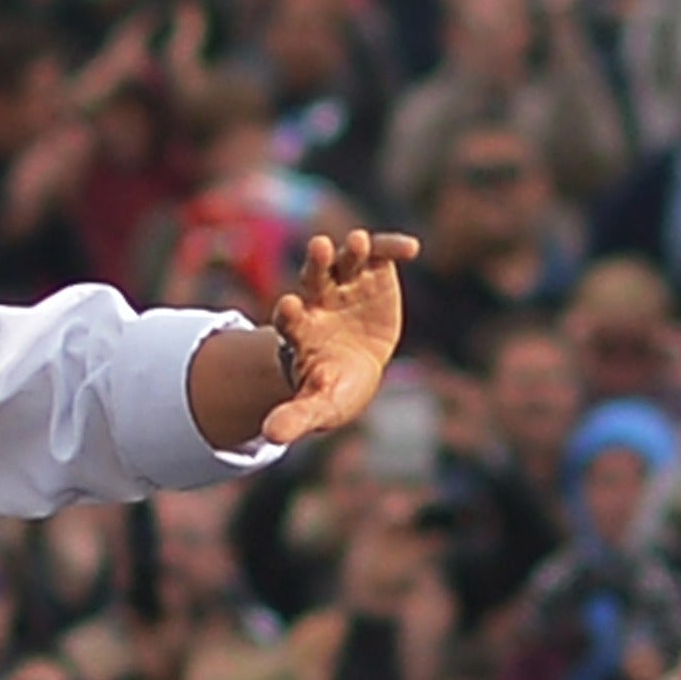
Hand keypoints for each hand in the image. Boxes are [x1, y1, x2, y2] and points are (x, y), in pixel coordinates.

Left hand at [265, 231, 422, 445]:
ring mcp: (345, 283)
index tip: (289, 307)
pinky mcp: (373, 273)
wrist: (352, 369)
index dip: (289, 313)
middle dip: (315, 264)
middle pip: (312, 277)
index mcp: (300, 330)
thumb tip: (270, 438)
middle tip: (318, 248)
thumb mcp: (317, 405)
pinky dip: (392, 248)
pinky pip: (381, 255)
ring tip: (359, 241)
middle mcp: (318, 299)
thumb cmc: (329, 387)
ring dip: (351, 250)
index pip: (288, 319)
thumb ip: (295, 416)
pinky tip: (411, 248)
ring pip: (344, 260)